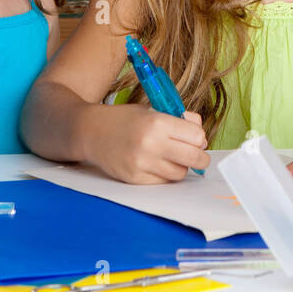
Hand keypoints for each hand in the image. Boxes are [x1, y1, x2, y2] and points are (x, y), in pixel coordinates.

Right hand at [86, 105, 209, 184]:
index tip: (195, 138)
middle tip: (198, 156)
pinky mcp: (135, 178)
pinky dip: (164, 175)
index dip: (199, 138)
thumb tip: (202, 137)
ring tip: (171, 157)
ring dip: (181, 167)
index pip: (197, 137)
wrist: (90, 131)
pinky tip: (156, 164)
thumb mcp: (153, 110)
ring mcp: (142, 164)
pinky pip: (162, 182)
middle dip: (200, 158)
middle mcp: (151, 144)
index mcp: (157, 122)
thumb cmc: (125, 119)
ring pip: (180, 173)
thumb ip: (180, 121)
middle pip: (194, 158)